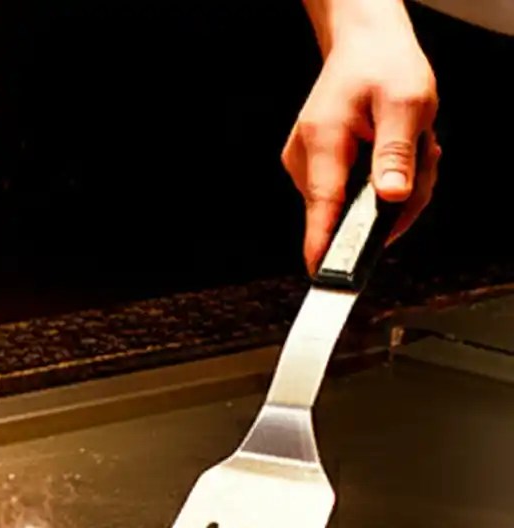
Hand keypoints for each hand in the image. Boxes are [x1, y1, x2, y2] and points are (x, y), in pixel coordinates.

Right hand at [283, 16, 440, 272]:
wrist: (363, 48)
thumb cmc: (382, 67)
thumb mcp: (407, 103)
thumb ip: (398, 153)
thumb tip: (390, 198)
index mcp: (323, 141)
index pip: (322, 206)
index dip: (324, 246)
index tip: (323, 277)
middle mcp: (305, 158)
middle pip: (351, 211)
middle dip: (398, 200)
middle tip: (424, 157)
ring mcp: (308, 165)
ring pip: (358, 205)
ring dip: (397, 187)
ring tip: (413, 146)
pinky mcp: (317, 170)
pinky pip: (356, 195)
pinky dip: (385, 181)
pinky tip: (396, 153)